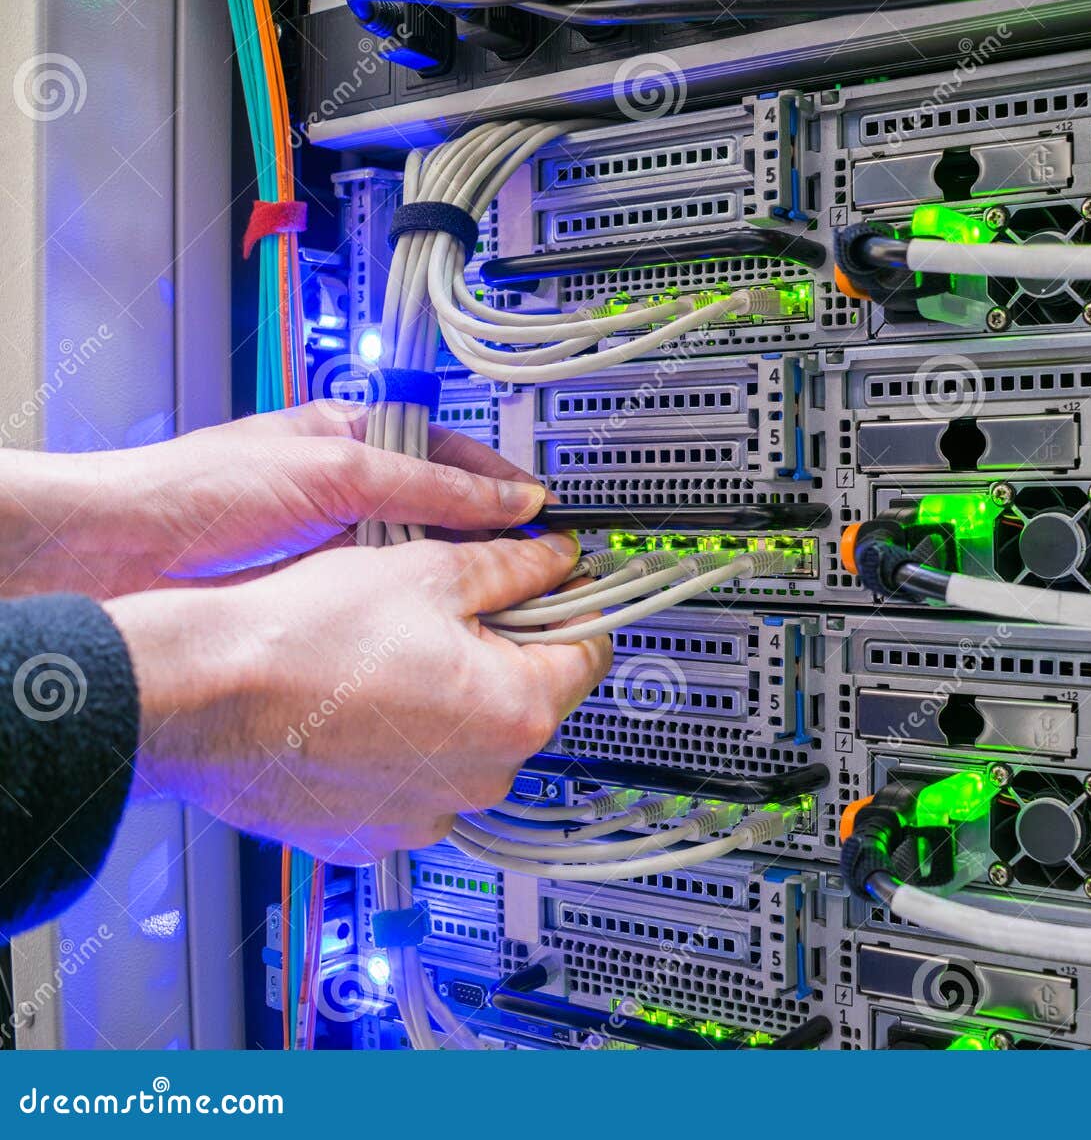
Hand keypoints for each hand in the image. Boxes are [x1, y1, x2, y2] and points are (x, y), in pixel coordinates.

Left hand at [0, 403, 547, 598]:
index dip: (499, 482)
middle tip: (531, 566)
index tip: (542, 512)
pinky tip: (433, 626)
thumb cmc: (199, 492)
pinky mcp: (310, 591)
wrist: (114, 557)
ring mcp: (327, 542)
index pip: (448, 452)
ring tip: (491, 599)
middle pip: (438, 509)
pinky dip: (408, 610)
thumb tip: (506, 501)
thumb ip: (426, 488)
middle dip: (483, 536)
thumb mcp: (334, 473)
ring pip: (413, 559)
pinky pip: (379, 597)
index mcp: (349, 434)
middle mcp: (343, 487)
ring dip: (447, 578)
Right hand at [106, 535, 610, 863]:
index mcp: (517, 709)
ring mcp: (429, 814)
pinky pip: (412, 784)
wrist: (201, 698)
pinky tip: (357, 709)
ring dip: (448, 706)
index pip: (589, 653)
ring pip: (468, 746)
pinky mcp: (376, 833)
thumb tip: (552, 557)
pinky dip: (398, 749)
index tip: (551, 589)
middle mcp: (485, 776)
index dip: (571, 608)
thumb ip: (510, 566)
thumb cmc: (304, 638)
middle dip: (503, 656)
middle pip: (528, 702)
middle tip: (450, 615)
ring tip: (388, 661)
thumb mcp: (427, 571)